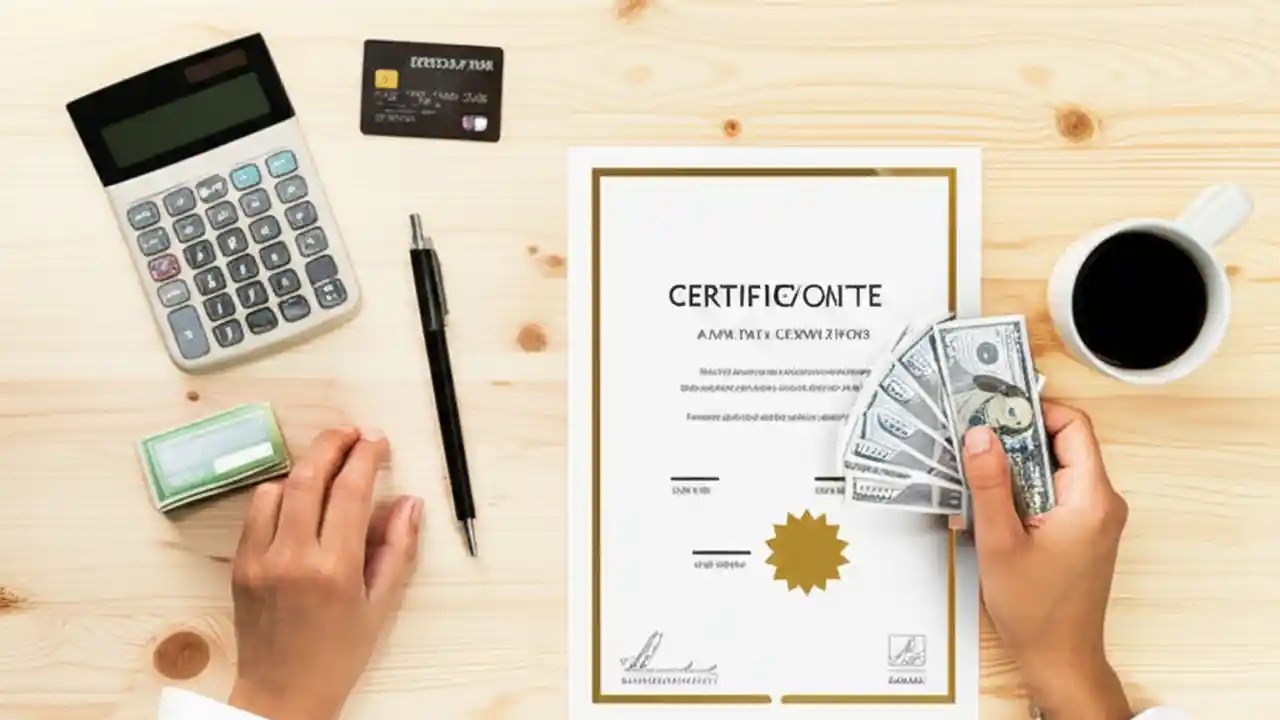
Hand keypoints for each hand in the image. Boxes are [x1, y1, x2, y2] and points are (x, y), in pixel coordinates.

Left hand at [228, 427, 422, 719]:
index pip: (350, 490)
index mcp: (334, 569)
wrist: (283, 693)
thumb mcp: (380, 605)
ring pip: (276, 488)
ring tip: (326, 467)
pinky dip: (278, 495)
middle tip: (351, 433)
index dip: (366, 456)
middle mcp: (293, 558)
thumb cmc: (338, 654)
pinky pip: (256, 512)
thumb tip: (410, 502)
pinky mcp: (240, 565)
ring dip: (303, 469)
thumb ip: (398, 549)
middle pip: (308, 476)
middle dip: (332, 444)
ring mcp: (260, 560)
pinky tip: (298, 499)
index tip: (377, 440)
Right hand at [964, 402, 1130, 719]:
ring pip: (1050, 470)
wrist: (1059, 659)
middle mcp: (1100, 503)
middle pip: (1059, 445)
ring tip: (975, 480)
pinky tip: (989, 510)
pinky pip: (1050, 493)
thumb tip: (979, 435)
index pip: (1073, 426)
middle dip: (1014, 440)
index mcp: (1091, 499)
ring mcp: (1092, 518)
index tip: (995, 408)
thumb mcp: (1001, 542)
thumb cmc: (1037, 612)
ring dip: (1012, 470)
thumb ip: (989, 484)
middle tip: (974, 440)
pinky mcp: (1080, 531)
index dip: (1034, 410)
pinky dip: (1019, 493)